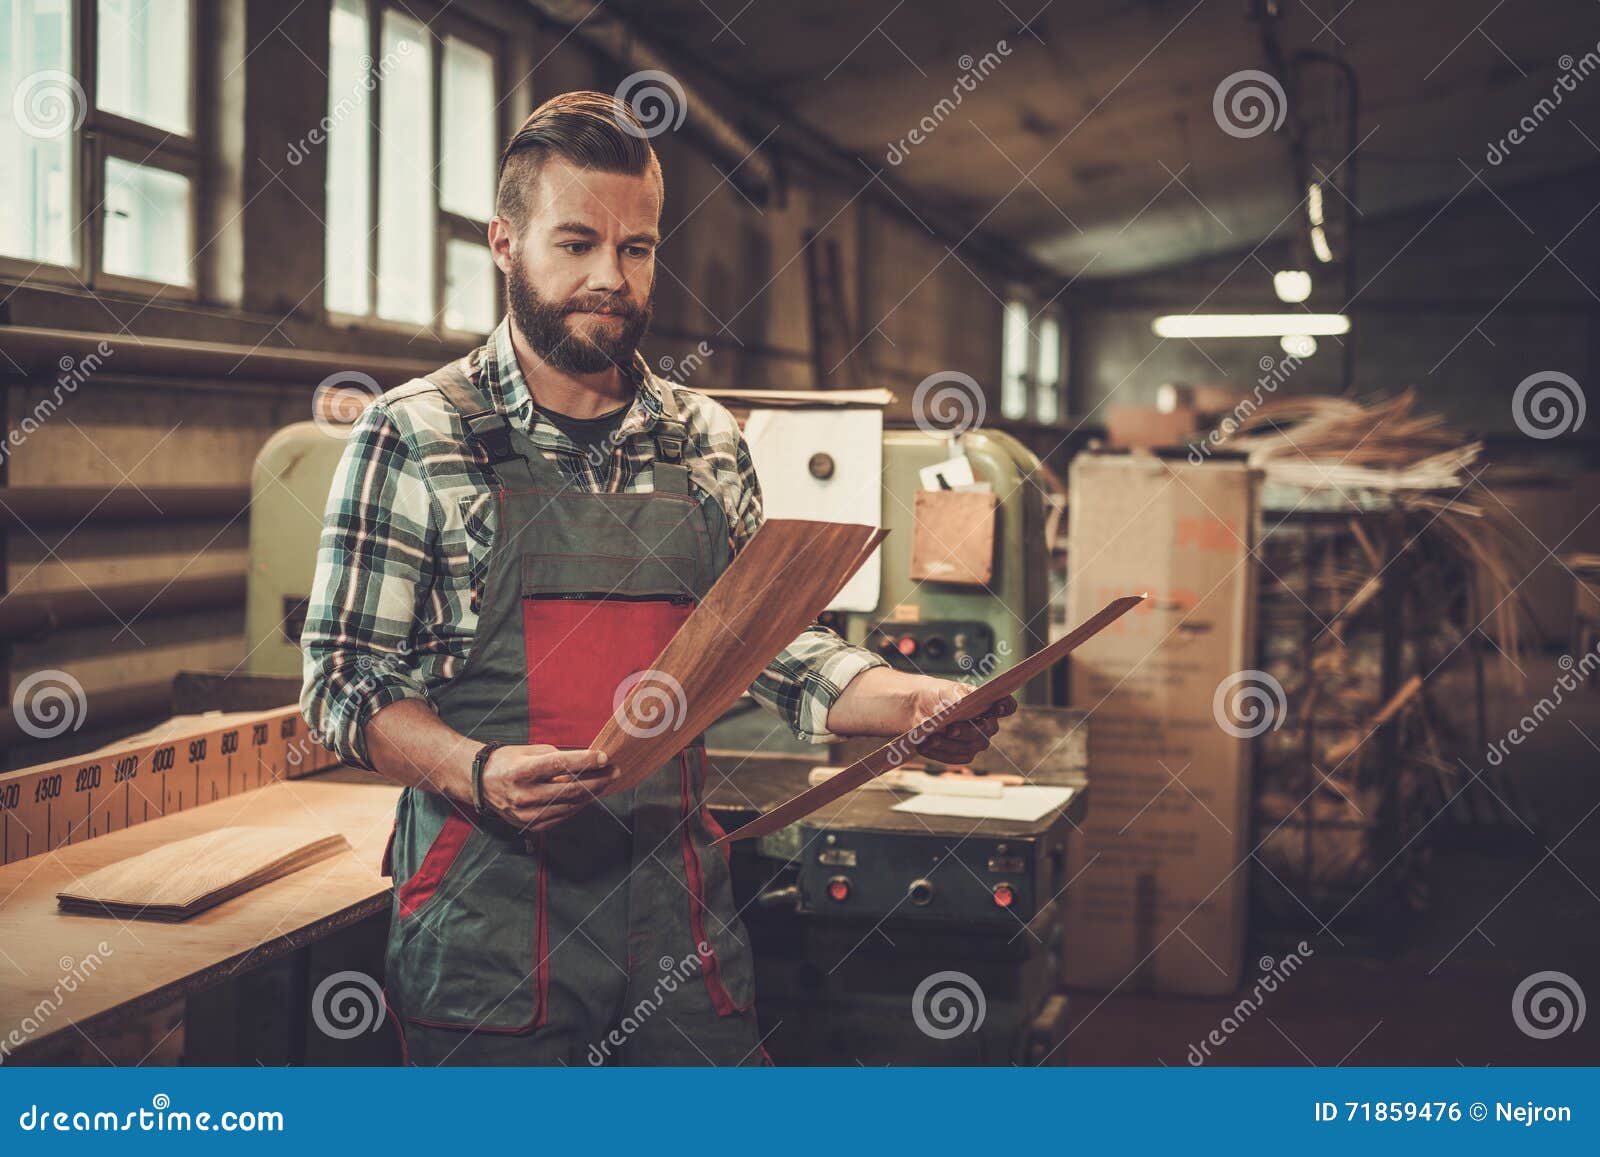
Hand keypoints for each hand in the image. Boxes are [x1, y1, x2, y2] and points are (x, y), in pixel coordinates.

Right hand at [478, 744, 617, 832]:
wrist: (480, 784)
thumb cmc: (507, 762)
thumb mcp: (528, 751)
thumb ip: (556, 756)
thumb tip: (586, 760)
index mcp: (520, 771)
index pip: (558, 765)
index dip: (584, 761)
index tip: (604, 756)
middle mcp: (522, 794)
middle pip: (569, 788)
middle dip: (596, 779)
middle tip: (614, 771)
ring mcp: (526, 813)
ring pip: (569, 805)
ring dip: (591, 794)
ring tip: (606, 782)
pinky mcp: (529, 825)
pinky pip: (561, 816)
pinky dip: (577, 806)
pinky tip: (588, 796)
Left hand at [825, 667, 1016, 762]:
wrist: (918, 708)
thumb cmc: (936, 695)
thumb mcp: (945, 691)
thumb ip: (957, 698)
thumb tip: (961, 707)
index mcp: (987, 703)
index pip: (1007, 706)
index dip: (1006, 707)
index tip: (997, 707)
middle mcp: (986, 723)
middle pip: (988, 731)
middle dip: (968, 731)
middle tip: (950, 728)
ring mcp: (976, 740)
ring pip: (971, 747)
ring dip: (950, 744)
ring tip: (931, 738)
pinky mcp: (963, 753)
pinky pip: (958, 758)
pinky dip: (941, 753)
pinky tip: (925, 746)